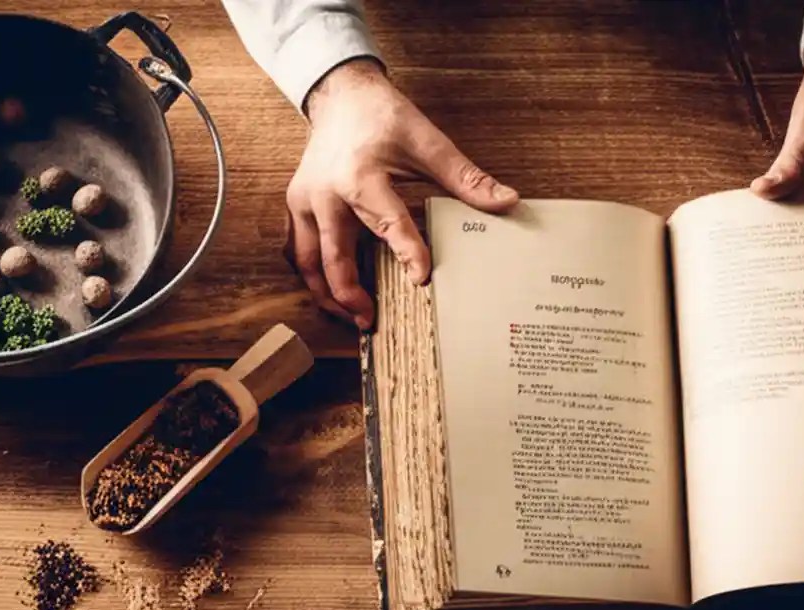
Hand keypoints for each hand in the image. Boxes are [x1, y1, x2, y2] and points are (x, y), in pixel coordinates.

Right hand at [285, 59, 519, 328]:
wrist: (340, 94)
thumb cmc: (382, 117)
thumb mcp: (427, 142)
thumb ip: (465, 178)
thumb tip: (507, 202)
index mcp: (360, 176)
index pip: (387, 222)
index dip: (406, 251)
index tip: (421, 278)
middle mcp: (326, 194)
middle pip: (334, 256)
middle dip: (350, 293)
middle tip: (370, 320)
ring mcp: (305, 201)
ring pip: (307, 261)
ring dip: (326, 293)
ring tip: (351, 316)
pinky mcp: (297, 205)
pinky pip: (299, 250)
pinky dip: (313, 276)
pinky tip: (332, 293)